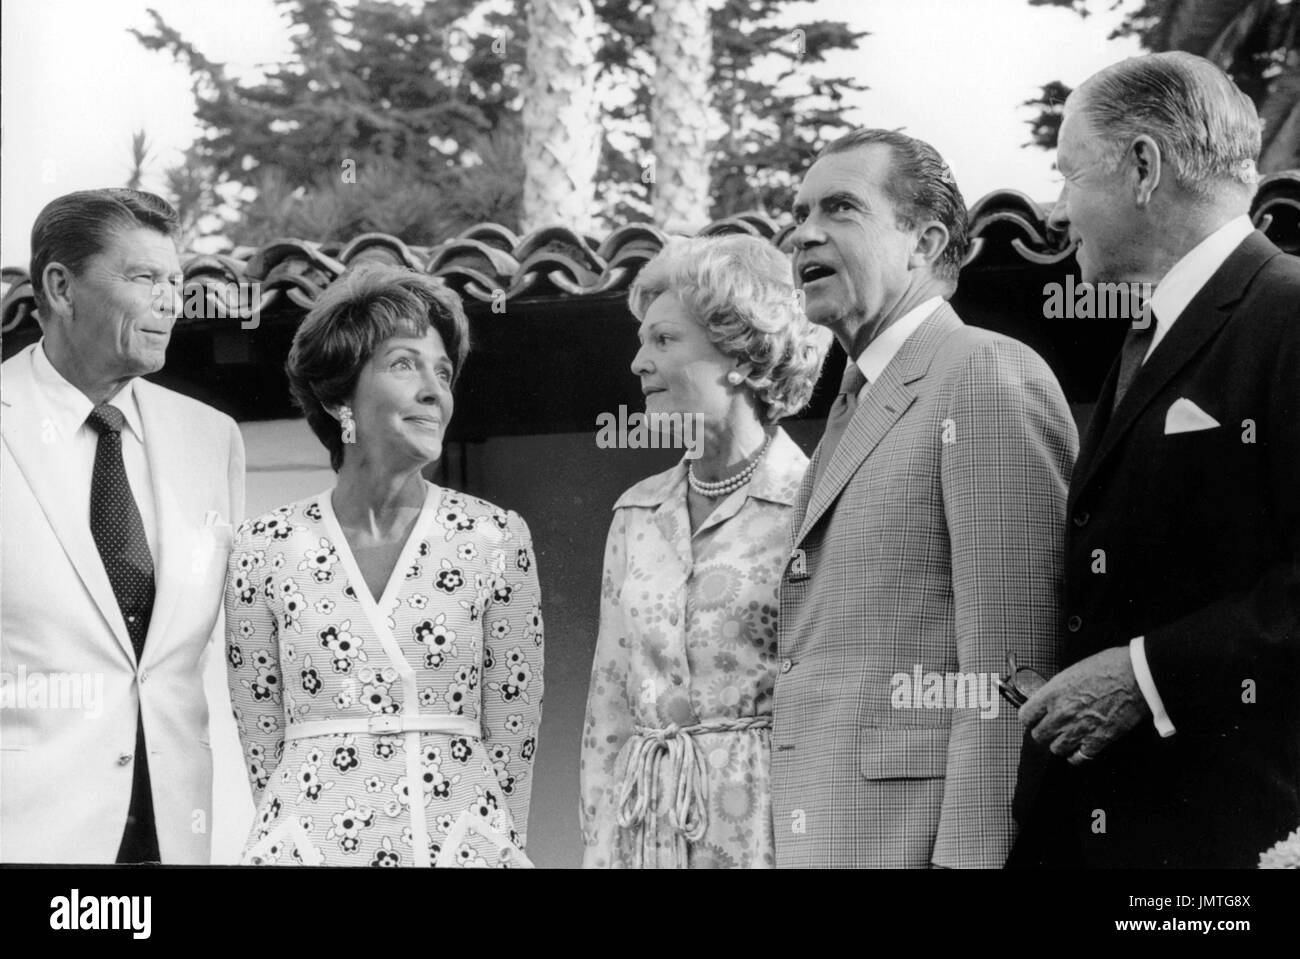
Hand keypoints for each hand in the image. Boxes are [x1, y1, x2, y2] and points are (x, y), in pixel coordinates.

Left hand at [1018, 647, 1148, 765]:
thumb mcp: (1073, 671)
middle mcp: (1061, 714)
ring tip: (1066, 738)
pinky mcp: (1098, 740)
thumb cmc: (1109, 667)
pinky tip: (1081, 748)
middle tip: (1051, 729)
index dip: (1029, 718)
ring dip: (1060, 744)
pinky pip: (1079, 757)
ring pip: (1056, 749)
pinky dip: (1078, 755)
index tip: (1033, 719)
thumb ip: (1058, 689)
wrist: (1136, 677)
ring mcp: (1078, 729)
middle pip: (1038, 736)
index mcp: (1053, 693)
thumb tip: (1051, 698)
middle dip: (1044, 732)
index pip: (1026, 715)